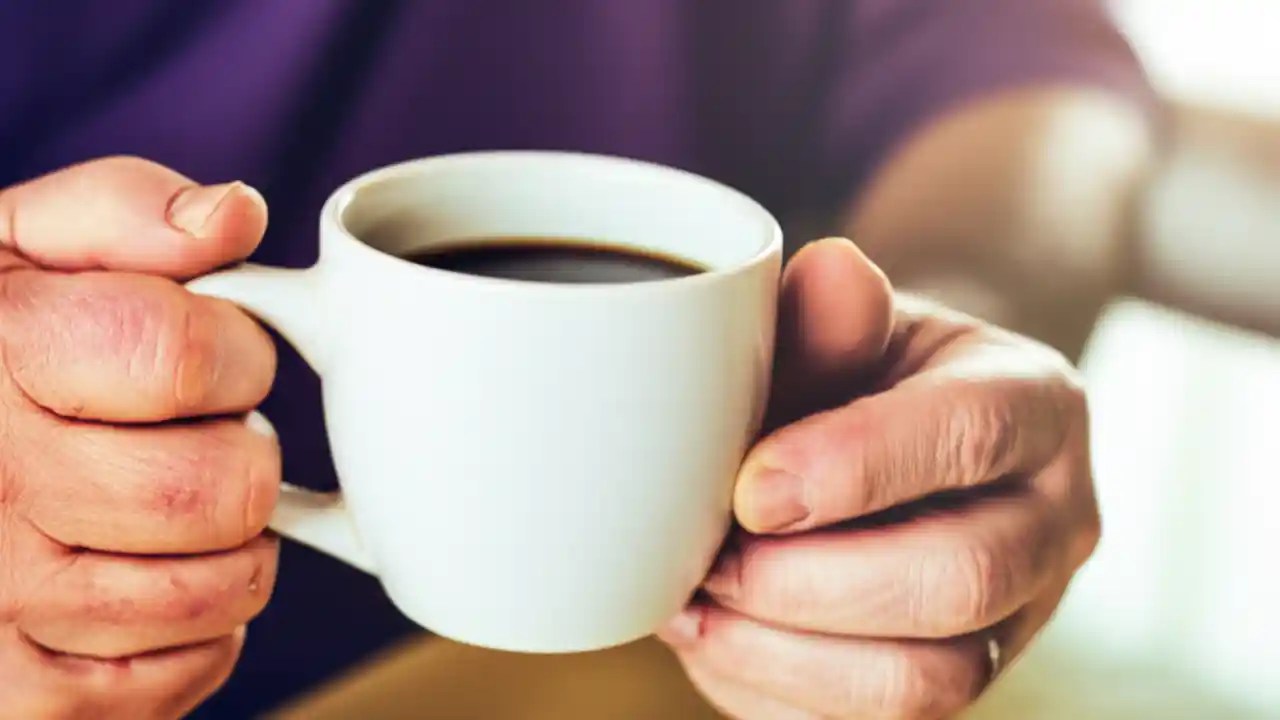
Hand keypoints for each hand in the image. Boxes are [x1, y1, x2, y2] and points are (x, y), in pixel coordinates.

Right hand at [0, 157, 278, 718]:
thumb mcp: (20, 245)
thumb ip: (126, 212)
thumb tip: (235, 215)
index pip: (189, 357)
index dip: (235, 353)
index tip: (212, 354)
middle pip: (221, 488)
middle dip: (244, 452)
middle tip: (191, 436)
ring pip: (218, 588)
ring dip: (231, 543)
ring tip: (166, 503)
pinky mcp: (22, 695)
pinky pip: (184, 673)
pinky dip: (199, 629)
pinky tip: (146, 574)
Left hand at [659, 238, 1098, 719]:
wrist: (903, 438)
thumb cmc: (864, 371)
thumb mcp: (851, 324)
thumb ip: (831, 311)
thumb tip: (831, 275)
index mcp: (1034, 405)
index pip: (969, 434)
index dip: (855, 468)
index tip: (747, 489)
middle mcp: (1053, 520)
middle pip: (962, 581)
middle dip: (812, 584)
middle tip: (710, 562)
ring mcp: (1019, 617)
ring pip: (929, 682)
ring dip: (788, 657)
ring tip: (695, 612)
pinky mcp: (964, 678)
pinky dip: (778, 695)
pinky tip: (715, 643)